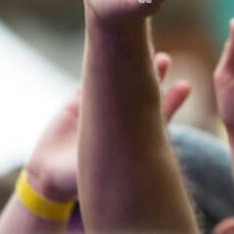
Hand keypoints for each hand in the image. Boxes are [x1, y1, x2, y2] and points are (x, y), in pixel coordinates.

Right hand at [25, 53, 189, 201]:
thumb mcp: (99, 173)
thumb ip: (118, 164)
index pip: (157, 117)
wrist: (47, 179)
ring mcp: (95, 110)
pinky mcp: (75, 105)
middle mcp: (116, 122)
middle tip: (165, 60)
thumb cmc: (77, 181)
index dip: (171, 101)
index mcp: (129, 139)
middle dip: (154, 77)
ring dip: (130, 68)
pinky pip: (86, 84)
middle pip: (140, 94)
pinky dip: (96, 69)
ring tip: (144, 54)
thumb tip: (148, 163)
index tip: (186, 86)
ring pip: (116, 83)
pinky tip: (106, 51)